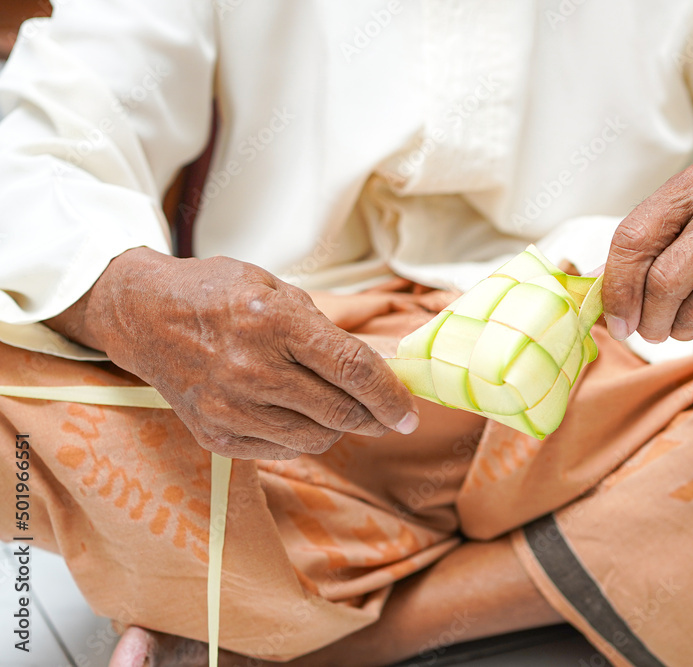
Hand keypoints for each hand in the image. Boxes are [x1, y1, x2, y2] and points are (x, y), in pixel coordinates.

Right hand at [45, 248, 418, 459]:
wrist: (144, 317)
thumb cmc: (217, 295)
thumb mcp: (276, 289)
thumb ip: (326, 330)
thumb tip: (378, 370)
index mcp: (273, 322)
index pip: (352, 369)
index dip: (390, 397)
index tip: (410, 415)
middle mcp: (252, 369)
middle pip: (340, 412)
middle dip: (374, 417)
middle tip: (386, 413)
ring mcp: (230, 407)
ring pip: (316, 438)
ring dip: (338, 427)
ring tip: (335, 406)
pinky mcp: (215, 435)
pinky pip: (282, 450)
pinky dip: (301, 436)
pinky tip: (295, 412)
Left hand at [602, 161, 692, 349]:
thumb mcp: (672, 222)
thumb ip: (631, 254)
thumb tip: (589, 293)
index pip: (635, 239)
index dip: (617, 288)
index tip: (616, 319)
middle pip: (666, 281)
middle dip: (648, 319)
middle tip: (648, 329)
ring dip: (678, 330)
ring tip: (682, 321)